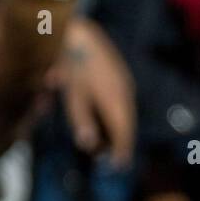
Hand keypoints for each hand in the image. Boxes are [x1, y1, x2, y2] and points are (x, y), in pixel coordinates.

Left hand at [52, 17, 135, 167]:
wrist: (79, 35)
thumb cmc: (73, 67)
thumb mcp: (74, 96)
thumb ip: (82, 121)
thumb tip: (89, 144)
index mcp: (116, 100)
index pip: (124, 132)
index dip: (122, 150)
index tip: (119, 166)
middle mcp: (125, 93)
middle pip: (126, 125)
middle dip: (119, 142)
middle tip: (111, 160)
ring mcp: (124, 84)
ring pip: (124, 114)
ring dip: (117, 130)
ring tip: (107, 145)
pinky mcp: (119, 77)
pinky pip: (121, 104)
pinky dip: (115, 117)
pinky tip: (105, 122)